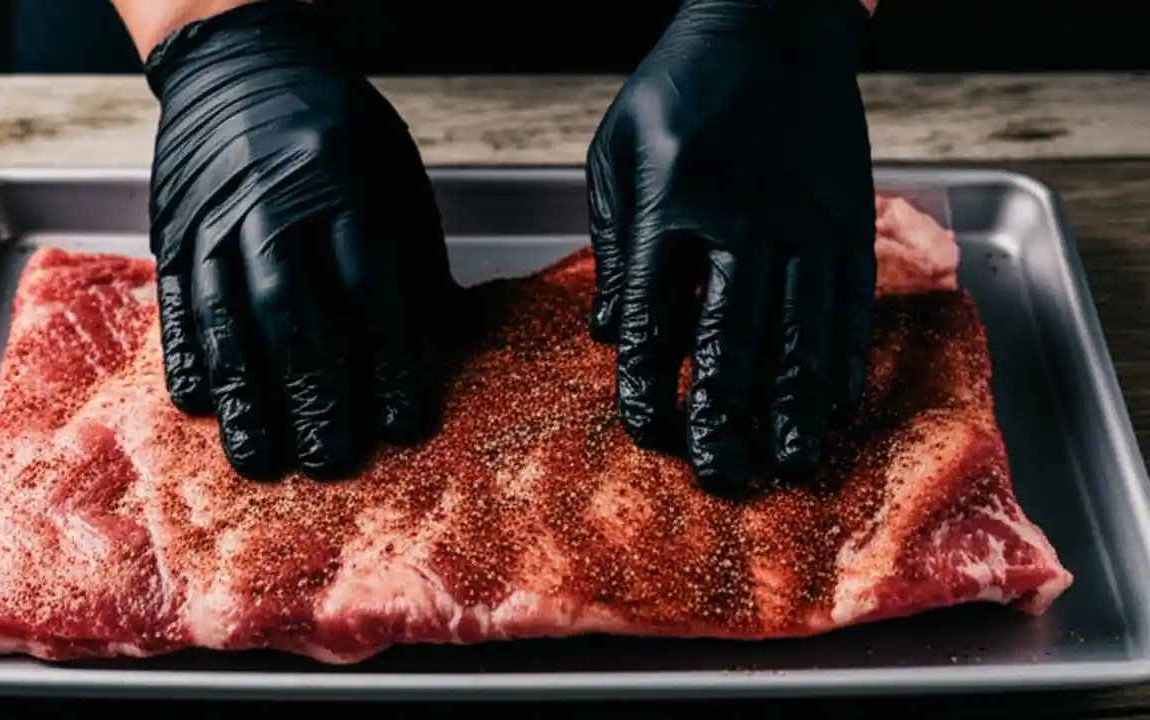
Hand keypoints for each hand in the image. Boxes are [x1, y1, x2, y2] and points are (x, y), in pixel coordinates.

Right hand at [143, 1, 458, 479]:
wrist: (242, 63)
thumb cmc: (333, 127)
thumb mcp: (392, 173)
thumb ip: (408, 254)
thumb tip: (426, 344)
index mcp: (345, 183)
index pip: (372, 290)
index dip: (389, 364)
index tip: (404, 423)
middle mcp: (274, 202)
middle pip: (295, 312)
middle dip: (314, 394)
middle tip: (331, 458)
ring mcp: (214, 216)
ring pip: (228, 317)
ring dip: (246, 395)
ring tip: (261, 457)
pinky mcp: (173, 228)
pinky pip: (176, 300)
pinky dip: (187, 355)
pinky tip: (204, 404)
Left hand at [585, 0, 876, 494]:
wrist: (772, 20)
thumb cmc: (679, 88)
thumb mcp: (616, 152)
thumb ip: (615, 246)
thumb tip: (611, 335)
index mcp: (671, 203)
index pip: (655, 316)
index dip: (650, 382)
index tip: (646, 431)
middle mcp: (742, 219)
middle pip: (732, 339)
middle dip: (725, 415)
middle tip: (720, 476)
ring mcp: (804, 221)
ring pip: (799, 332)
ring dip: (792, 405)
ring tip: (789, 463)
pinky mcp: (848, 218)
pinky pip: (848, 302)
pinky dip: (842, 359)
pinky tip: (835, 404)